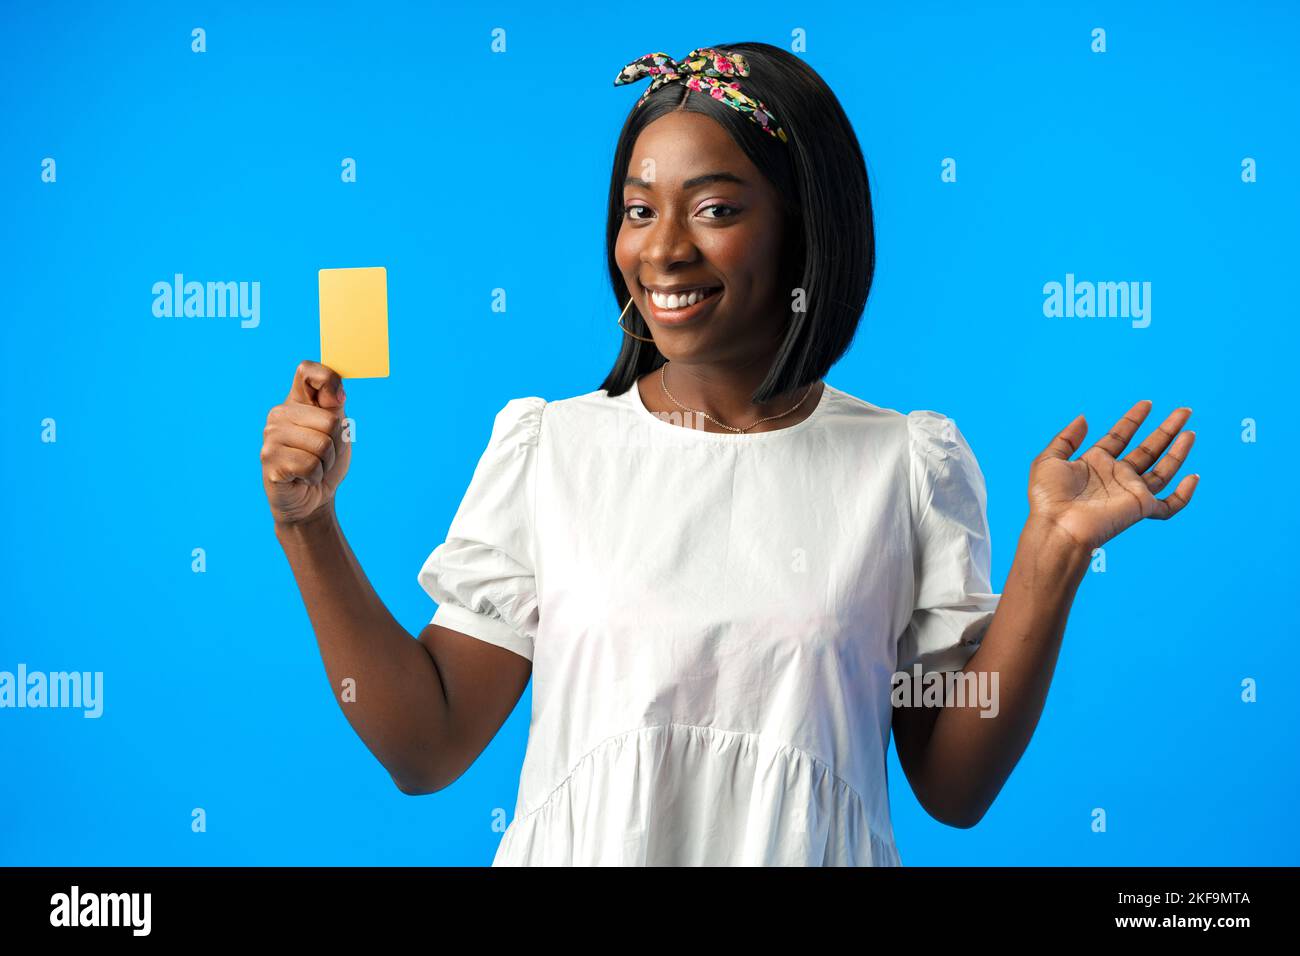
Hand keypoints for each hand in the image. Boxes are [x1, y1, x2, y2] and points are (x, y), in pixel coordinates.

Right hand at [261, 360, 350, 525]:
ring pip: (322, 445)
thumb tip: (337, 393)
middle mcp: (279, 413)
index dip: (329, 380)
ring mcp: (271, 436)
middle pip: (330, 421)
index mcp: (296, 400)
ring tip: (313, 466)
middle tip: (322, 454)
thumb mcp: (337, 428)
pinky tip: (303, 477)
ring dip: (326, 462)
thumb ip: (335, 404)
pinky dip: (316, 475)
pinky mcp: (270, 460)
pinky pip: (311, 465)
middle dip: (336, 444)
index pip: (308, 370)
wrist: (313, 496)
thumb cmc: (325, 460)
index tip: (338, 401)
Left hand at [1028, 400, 1198, 553]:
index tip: (1147, 404)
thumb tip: (1084, 418)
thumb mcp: (1048, 460)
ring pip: (1163, 470)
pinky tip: (1193, 477)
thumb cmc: (1049, 499)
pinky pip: (1169, 505)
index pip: (1120, 437)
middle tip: (1184, 411)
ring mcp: (1130, 492)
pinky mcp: (1140, 508)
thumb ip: (1066, 438)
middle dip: (1166, 430)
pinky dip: (1184, 495)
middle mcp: (1116, 476)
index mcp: (1096, 463)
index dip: (1133, 420)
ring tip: (1190, 431)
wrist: (1057, 527)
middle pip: (1148, 449)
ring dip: (1178, 452)